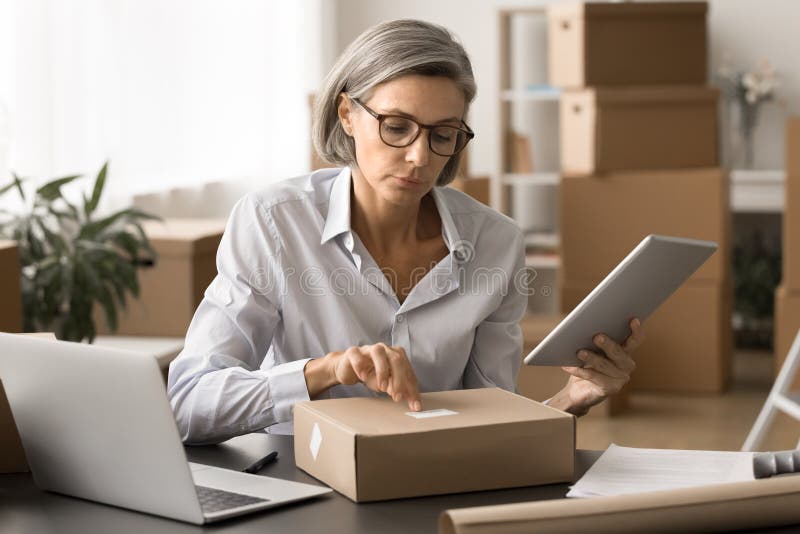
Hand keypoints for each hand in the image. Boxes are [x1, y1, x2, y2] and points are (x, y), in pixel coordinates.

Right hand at [304, 343, 421, 411]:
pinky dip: (360, 365)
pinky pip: (357, 355)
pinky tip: (363, 377)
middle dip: (399, 379)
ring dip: (382, 371)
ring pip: (378, 352)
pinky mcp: (353, 352)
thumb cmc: (370, 373)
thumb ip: (397, 389)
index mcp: (396, 355)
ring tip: (382, 388)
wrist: (348, 367)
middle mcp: (384, 349)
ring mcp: (368, 349)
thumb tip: (409, 400)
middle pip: (397, 359)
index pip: (408, 371)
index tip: (415, 405)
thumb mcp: (386, 383)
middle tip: (398, 397)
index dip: (412, 388)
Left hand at [550, 318, 644, 415]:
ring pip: (604, 365)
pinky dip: (579, 371)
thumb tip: (585, 325)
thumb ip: (594, 338)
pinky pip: (593, 377)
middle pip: (618, 352)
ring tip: (579, 352)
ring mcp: (620, 379)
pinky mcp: (610, 389)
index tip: (633, 320)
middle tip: (596, 336)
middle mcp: (626, 365)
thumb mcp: (591, 349)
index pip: (634, 340)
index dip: (636, 331)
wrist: (579, 390)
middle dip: (608, 344)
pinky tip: (567, 366)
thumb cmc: (586, 363)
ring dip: (591, 358)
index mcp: (625, 351)